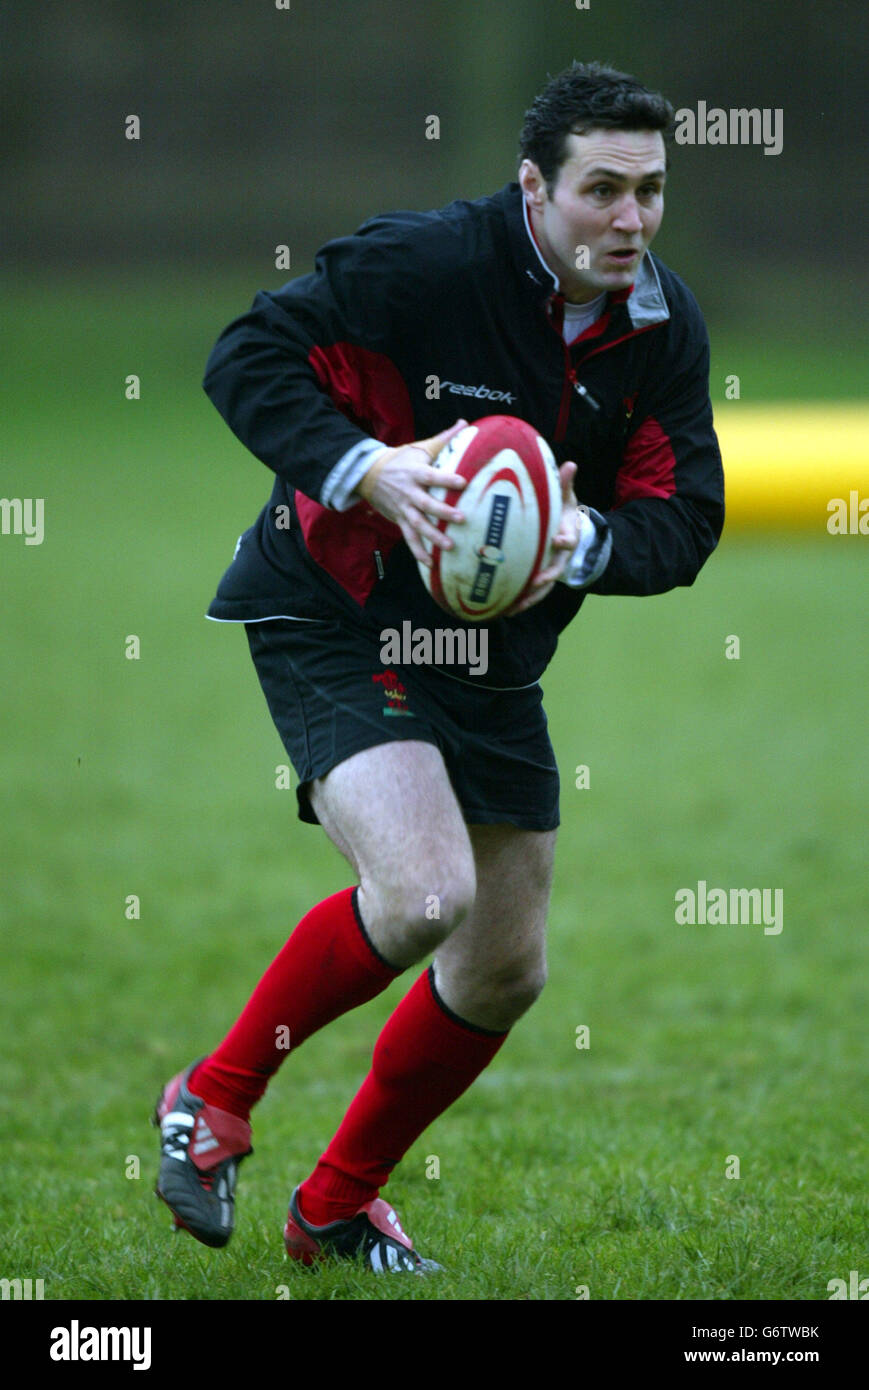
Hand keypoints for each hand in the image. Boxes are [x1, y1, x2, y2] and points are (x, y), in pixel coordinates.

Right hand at [356, 420, 468, 566]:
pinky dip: (419, 551)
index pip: (432, 476)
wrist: (369, 473)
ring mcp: (403, 508)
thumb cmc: (401, 459)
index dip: (446, 479)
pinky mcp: (399, 520)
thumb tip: (465, 423)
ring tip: (450, 546)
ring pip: (418, 525)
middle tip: (461, 519)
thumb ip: (445, 439)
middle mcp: (409, 492)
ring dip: (433, 537)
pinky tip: (430, 563)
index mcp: (415, 473)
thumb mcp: (420, 447)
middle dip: (442, 512)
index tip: (463, 482)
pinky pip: (409, 538)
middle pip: (426, 504)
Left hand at [508, 462, 578, 613]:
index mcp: (567, 536)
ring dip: (529, 598)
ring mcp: (550, 569)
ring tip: (513, 608)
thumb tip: (571, 464)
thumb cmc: (564, 511)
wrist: (567, 529)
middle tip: (535, 582)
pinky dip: (519, 601)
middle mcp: (559, 557)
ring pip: (542, 588)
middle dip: (545, 578)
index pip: (568, 539)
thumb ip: (566, 484)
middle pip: (555, 570)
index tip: (558, 540)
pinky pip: (530, 592)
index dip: (565, 541)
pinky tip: (503, 610)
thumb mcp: (566, 497)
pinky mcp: (538, 578)